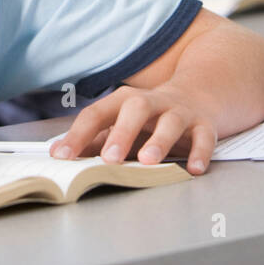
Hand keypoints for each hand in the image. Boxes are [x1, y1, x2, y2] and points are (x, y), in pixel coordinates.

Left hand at [49, 84, 216, 175]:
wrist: (196, 95)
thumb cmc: (148, 117)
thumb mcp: (120, 123)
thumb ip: (93, 139)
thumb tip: (59, 154)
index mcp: (123, 101)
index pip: (96, 113)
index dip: (78, 135)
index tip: (62, 156)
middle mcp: (151, 102)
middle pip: (135, 109)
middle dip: (121, 133)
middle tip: (109, 158)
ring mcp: (179, 112)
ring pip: (171, 121)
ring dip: (160, 141)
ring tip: (148, 161)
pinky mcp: (203, 125)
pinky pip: (204, 137)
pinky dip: (200, 152)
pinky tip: (193, 168)